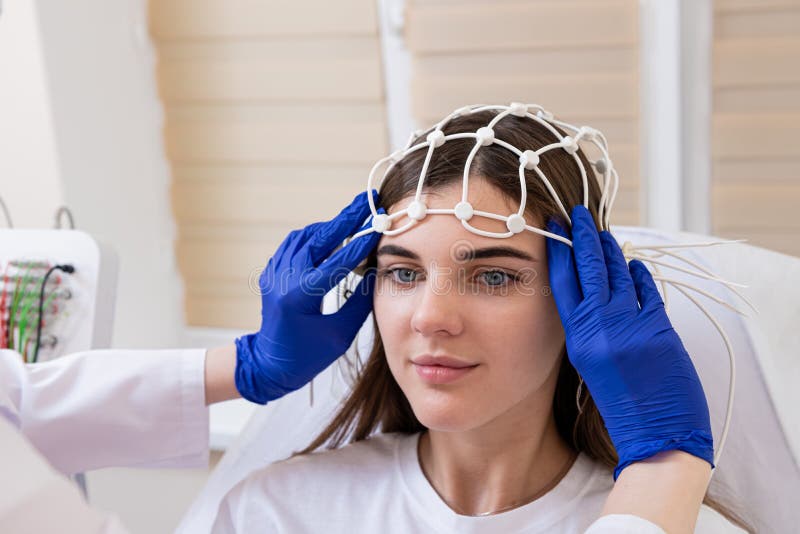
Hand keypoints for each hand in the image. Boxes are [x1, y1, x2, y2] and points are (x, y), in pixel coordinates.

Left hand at [235, 190, 381, 403]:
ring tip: (354, 218)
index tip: (380, 225)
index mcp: (299, 295)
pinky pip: (294, 244)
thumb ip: (359, 301)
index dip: (361, 242)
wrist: (269, 364)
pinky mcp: (272, 272)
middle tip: (367, 203)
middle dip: (346, 220)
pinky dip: (314, 236)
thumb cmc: (306, 356)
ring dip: (330, 227)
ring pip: (305, 237)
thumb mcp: (340, 333)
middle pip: (319, 239)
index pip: (337, 261)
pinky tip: (331, 235)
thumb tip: (376, 272)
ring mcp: (274, 272)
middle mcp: (283, 278)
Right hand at [545, 205, 713, 479]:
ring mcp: (630, 326)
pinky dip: (639, 273)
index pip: (562, 284)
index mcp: (579, 339)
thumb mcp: (593, 366)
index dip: (559, 252)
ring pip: (618, 273)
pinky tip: (632, 262)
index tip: (556, 228)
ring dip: (611, 249)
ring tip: (603, 231)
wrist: (656, 434)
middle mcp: (600, 328)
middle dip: (583, 236)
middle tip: (579, 213)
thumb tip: (597, 296)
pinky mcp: (659, 329)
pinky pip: (646, 290)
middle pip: (589, 269)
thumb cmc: (623, 406)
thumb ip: (592, 330)